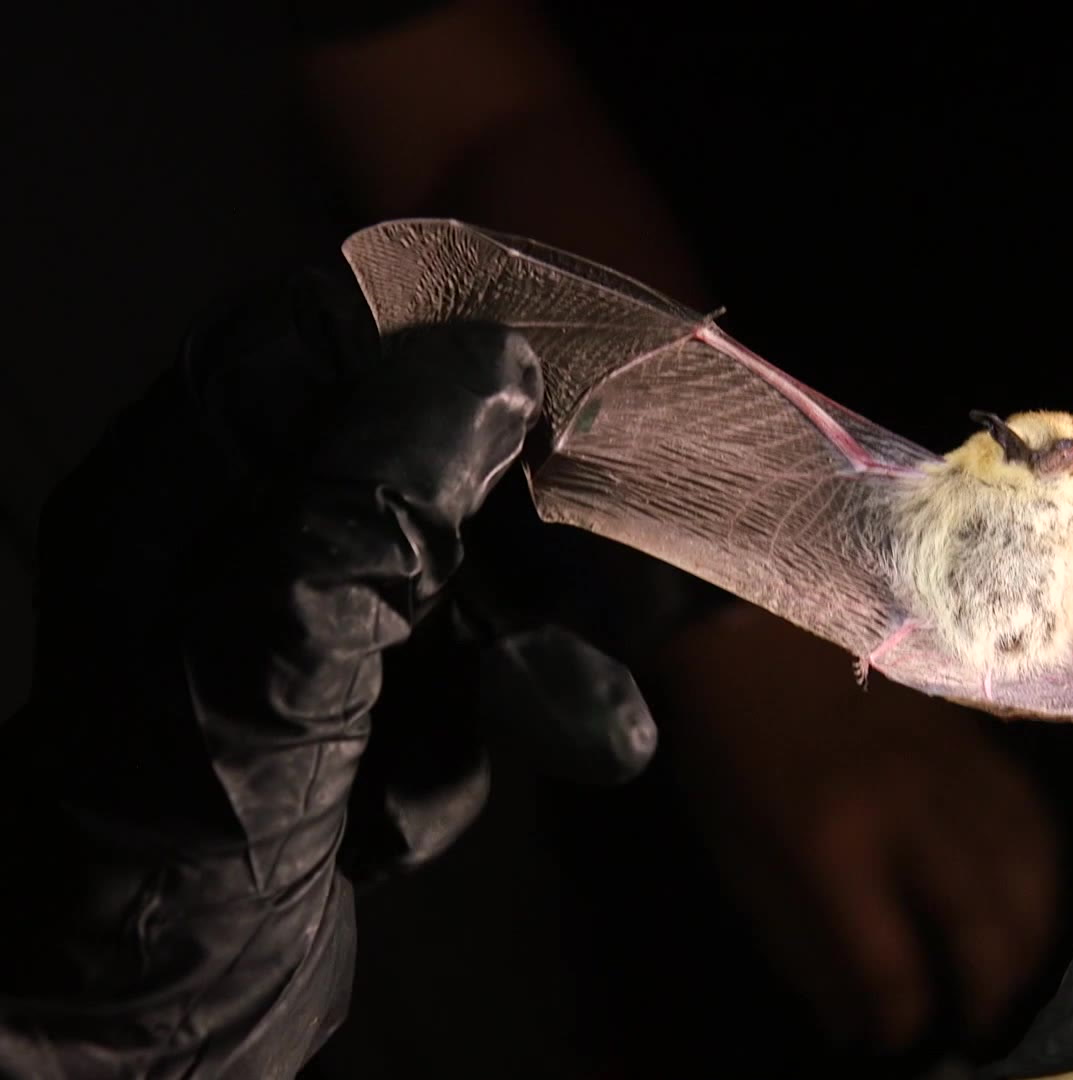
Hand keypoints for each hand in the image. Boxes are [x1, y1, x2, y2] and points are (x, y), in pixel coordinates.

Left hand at [0, 265, 654, 1077]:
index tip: (572, 384)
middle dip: (523, 544)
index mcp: (185, 488)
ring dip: (520, 670)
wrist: (119, 1051)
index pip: (326, 334)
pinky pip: (453, 689)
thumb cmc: (157, 861)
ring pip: (463, 585)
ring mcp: (296, 639)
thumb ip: (370, 513)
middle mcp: (241, 542)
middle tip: (606, 592)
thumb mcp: (267, 673)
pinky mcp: (342, 725)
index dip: (452, 339)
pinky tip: (407, 823)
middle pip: (424, 462)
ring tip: (582, 732)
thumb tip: (486, 365)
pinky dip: (464, 755)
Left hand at [652, 602, 1063, 1053]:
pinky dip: (1046, 883)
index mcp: (832, 846)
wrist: (757, 630)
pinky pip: (1041, 827)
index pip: (895, 971)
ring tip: (1009, 986)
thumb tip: (859, 1029)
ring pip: (1033, 883)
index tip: (898, 1046)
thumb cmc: (736, 755)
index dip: (903, 1028)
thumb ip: (804, 951)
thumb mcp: (742, 865)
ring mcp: (960, 772)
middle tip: (978, 1035)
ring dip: (1032, 952)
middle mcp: (912, 812)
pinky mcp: (984, 743)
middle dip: (991, 1002)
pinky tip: (1029, 913)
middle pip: (988, 933)